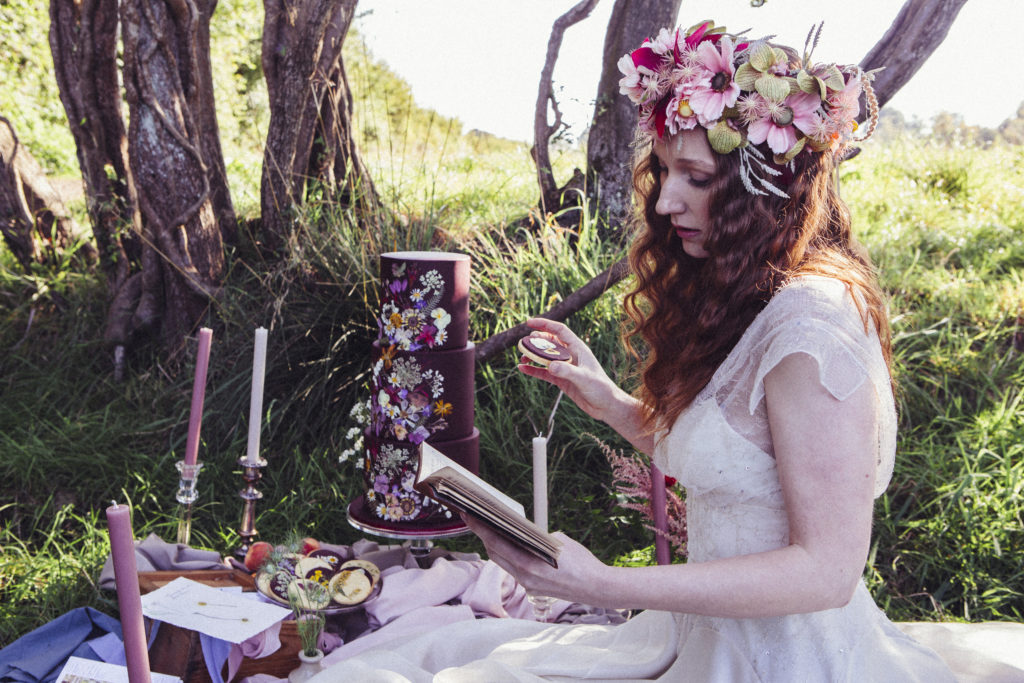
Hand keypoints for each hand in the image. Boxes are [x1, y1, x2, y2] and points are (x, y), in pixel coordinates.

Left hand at [462, 513, 606, 603]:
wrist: (597, 588)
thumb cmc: (581, 561)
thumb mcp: (558, 541)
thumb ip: (536, 538)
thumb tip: (522, 533)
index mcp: (529, 564)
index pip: (496, 543)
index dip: (480, 528)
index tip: (468, 514)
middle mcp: (524, 576)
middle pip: (494, 553)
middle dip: (483, 534)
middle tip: (473, 517)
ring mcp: (527, 584)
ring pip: (502, 562)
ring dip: (493, 545)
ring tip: (487, 528)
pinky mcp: (531, 587)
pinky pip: (513, 568)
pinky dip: (507, 555)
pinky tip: (506, 543)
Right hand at [518, 318, 624, 423]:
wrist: (606, 406)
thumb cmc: (600, 389)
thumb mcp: (584, 379)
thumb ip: (567, 371)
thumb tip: (550, 365)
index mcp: (578, 348)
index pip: (559, 331)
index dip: (544, 324)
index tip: (529, 323)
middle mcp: (570, 356)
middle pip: (550, 342)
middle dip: (536, 340)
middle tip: (524, 343)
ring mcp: (565, 368)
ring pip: (545, 357)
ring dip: (533, 355)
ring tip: (522, 356)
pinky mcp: (561, 379)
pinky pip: (544, 372)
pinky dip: (533, 370)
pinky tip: (522, 368)